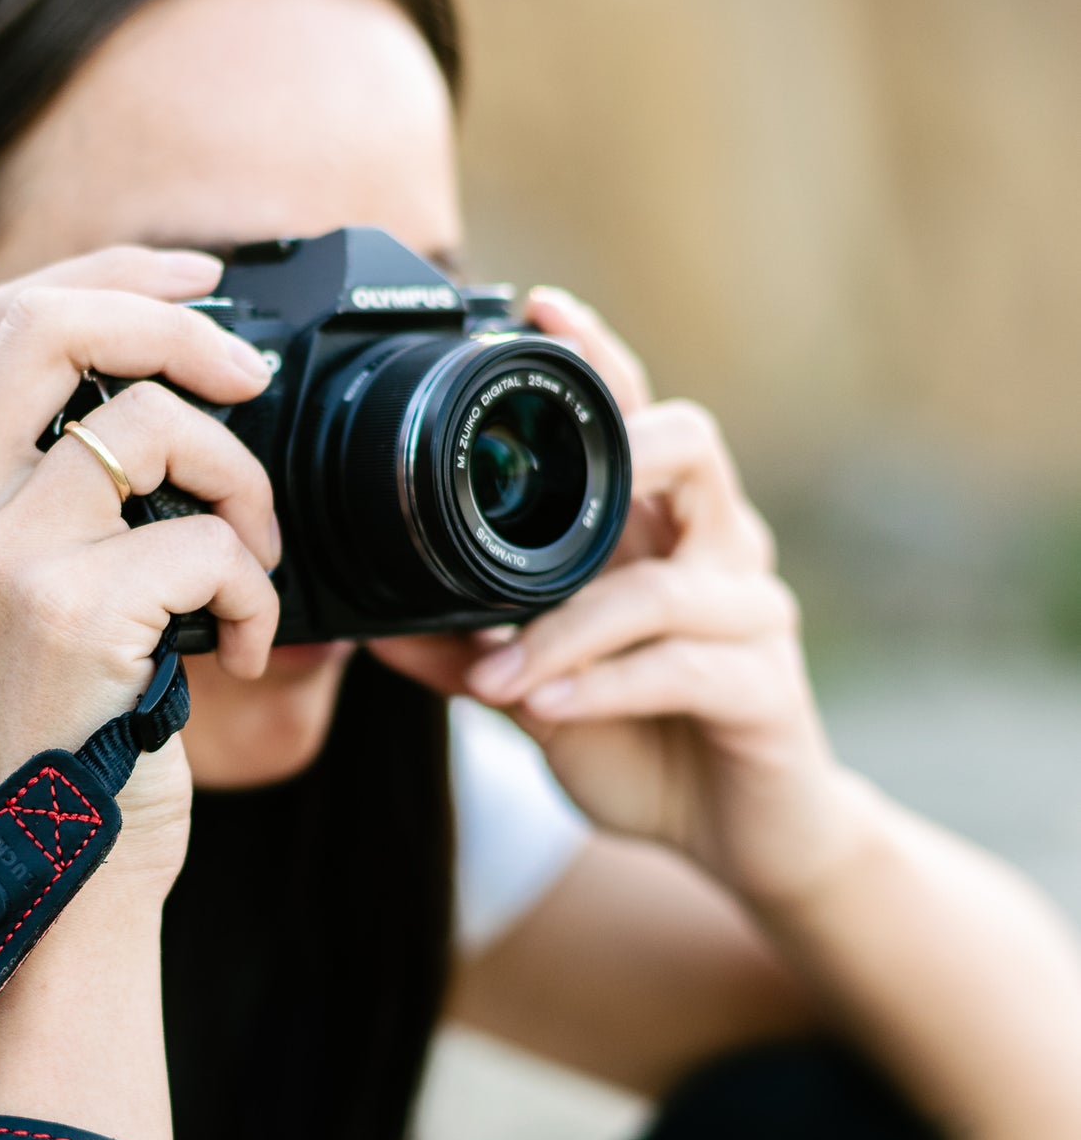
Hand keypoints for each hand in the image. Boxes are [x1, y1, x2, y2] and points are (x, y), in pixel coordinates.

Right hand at [0, 246, 280, 894]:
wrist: (47, 864)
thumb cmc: (62, 724)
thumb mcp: (23, 589)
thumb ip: (57, 482)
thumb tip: (176, 376)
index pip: (8, 318)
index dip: (117, 275)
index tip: (201, 278)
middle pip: (53, 323)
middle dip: (177, 323)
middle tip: (251, 373)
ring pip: (153, 426)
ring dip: (243, 485)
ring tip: (254, 560)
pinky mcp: (69, 614)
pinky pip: (206, 541)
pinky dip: (257, 589)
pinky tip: (246, 648)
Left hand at [372, 288, 862, 907]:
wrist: (736, 835)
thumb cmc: (642, 740)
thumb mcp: (539, 691)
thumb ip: (469, 650)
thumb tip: (373, 628)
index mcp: (658, 533)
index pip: (637, 417)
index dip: (597, 357)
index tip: (538, 305)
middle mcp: (715, 554)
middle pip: (693, 447)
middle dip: (623, 445)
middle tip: (547, 484)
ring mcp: (751, 617)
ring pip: (667, 583)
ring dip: (568, 629)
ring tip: (498, 675)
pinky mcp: (766, 688)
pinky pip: (683, 667)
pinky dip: (602, 685)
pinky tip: (544, 706)